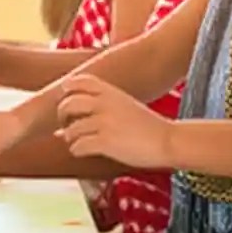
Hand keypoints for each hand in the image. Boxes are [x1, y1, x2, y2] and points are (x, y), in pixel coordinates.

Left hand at [55, 75, 172, 169]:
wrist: (168, 140)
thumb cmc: (147, 126)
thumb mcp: (124, 107)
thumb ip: (97, 110)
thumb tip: (62, 128)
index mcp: (110, 91)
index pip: (77, 81)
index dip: (67, 91)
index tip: (68, 102)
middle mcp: (104, 104)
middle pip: (68, 104)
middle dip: (62, 116)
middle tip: (67, 125)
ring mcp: (104, 122)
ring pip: (71, 128)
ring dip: (70, 137)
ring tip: (77, 141)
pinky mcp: (106, 142)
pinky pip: (78, 145)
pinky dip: (76, 150)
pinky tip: (82, 151)